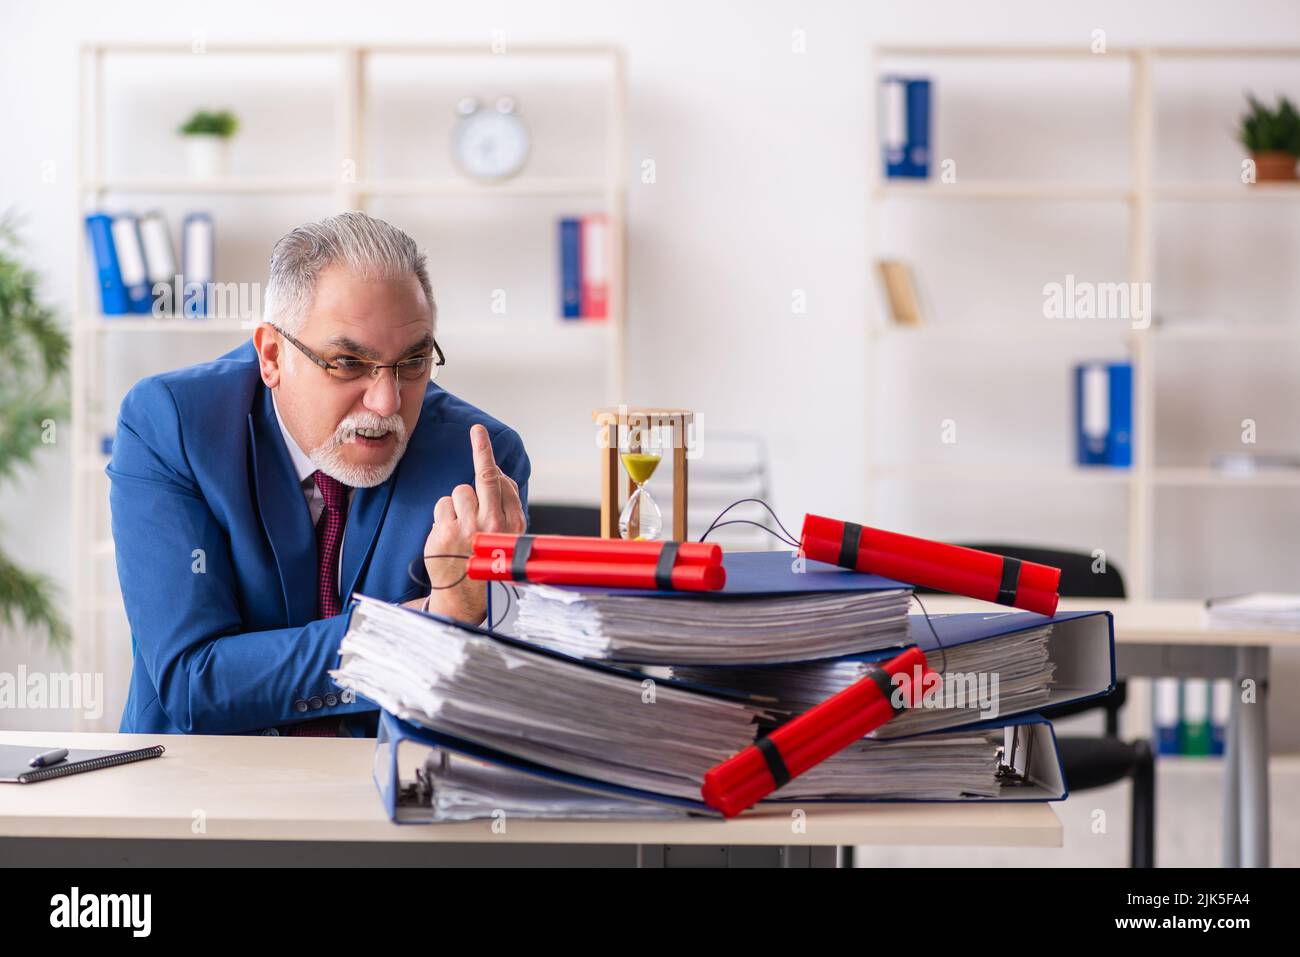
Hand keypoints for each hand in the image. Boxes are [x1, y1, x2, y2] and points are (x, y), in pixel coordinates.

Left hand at [416, 424, 525, 622]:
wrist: (466, 599)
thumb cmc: (488, 563)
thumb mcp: (508, 538)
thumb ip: (505, 507)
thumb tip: (497, 473)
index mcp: (512, 524)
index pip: (503, 482)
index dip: (489, 457)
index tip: (481, 436)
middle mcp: (493, 525)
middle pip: (484, 477)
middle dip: (481, 449)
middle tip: (477, 430)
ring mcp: (467, 529)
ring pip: (459, 492)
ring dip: (458, 503)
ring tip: (461, 525)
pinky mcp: (445, 534)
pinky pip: (442, 507)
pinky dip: (443, 516)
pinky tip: (448, 534)